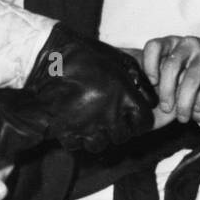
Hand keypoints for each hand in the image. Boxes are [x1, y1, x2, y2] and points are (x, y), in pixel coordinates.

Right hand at [0, 22, 156, 161]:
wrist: (48, 57)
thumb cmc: (85, 55)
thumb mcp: (119, 60)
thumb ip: (138, 79)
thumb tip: (150, 97)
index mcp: (126, 97)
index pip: (143, 124)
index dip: (138, 121)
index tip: (132, 117)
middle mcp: (110, 115)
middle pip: (122, 137)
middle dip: (117, 129)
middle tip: (108, 117)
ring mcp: (88, 126)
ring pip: (100, 144)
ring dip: (97, 136)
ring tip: (89, 120)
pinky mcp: (66, 131)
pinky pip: (76, 144)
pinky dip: (75, 137)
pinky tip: (72, 122)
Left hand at [142, 36, 199, 123]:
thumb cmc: (197, 62)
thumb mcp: (180, 60)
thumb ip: (164, 71)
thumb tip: (147, 96)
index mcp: (173, 42)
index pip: (154, 46)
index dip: (149, 64)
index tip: (152, 82)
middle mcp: (187, 44)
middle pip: (171, 67)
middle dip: (166, 92)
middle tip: (166, 109)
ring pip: (190, 80)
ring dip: (184, 103)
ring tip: (182, 116)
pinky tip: (197, 108)